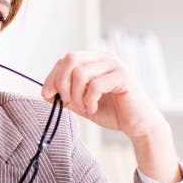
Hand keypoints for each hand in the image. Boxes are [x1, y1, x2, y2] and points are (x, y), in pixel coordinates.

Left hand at [41, 51, 181, 182]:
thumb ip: (64, 96)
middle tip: (66, 102)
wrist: (137, 124)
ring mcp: (115, 65)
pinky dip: (88, 101)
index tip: (46, 95)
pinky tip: (93, 108)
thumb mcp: (80, 103)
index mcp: (94, 60)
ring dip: (76, 96)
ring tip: (84, 107)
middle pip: (70, 60)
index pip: (65, 59)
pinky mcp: (123, 76)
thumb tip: (45, 92)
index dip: (52, 77)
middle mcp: (104, 57)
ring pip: (80, 73)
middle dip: (62, 83)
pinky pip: (95, 85)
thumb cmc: (110, 111)